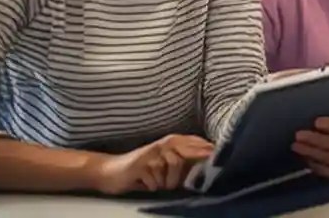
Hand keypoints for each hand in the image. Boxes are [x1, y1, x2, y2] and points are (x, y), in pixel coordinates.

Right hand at [90, 134, 213, 194]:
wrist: (111, 172)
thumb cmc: (144, 170)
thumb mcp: (167, 164)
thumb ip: (186, 162)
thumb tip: (209, 163)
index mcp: (172, 142)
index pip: (194, 142)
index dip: (206, 149)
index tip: (217, 155)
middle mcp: (163, 144)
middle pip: (184, 156)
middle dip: (184, 172)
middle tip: (177, 180)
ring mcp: (151, 154)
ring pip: (172, 168)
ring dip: (166, 182)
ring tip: (158, 184)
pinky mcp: (139, 165)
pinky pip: (156, 181)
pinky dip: (153, 186)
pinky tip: (146, 183)